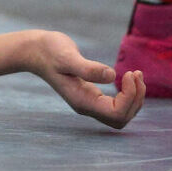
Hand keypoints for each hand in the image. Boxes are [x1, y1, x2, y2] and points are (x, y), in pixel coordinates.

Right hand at [29, 30, 144, 128]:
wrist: (35, 51)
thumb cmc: (49, 51)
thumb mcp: (67, 57)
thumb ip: (88, 68)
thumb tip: (112, 76)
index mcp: (82, 101)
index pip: (116, 113)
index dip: (130, 97)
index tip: (128, 73)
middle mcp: (86, 106)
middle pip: (121, 118)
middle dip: (135, 99)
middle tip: (136, 73)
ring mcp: (89, 102)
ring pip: (121, 114)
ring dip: (135, 97)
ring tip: (136, 74)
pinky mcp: (91, 94)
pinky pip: (117, 104)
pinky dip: (129, 93)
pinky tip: (128, 76)